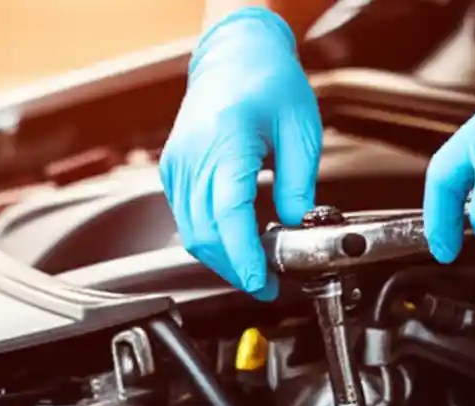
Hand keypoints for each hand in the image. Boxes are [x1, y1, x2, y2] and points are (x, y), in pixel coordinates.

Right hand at [160, 8, 322, 299]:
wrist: (234, 53)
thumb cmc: (268, 81)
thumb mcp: (302, 131)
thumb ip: (299, 185)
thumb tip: (298, 227)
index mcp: (225, 141)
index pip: (228, 215)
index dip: (243, 258)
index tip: (262, 282)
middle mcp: (192, 156)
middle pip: (205, 234)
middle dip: (236, 269)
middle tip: (269, 284)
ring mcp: (177, 165)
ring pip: (192, 233)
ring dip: (223, 258)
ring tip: (258, 265)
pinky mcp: (173, 172)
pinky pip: (187, 219)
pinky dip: (211, 237)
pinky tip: (237, 240)